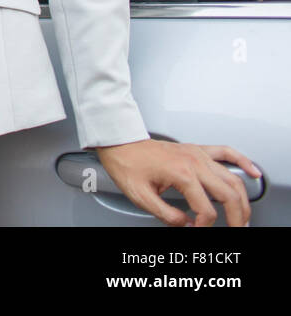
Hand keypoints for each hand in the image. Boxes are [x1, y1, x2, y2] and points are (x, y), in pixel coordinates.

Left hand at [95, 139, 260, 225]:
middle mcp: (194, 162)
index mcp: (181, 174)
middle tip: (235, 230)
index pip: (205, 209)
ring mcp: (198, 154)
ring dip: (243, 199)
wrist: (120, 142)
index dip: (204, 225)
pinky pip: (226, 152)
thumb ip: (167, 215)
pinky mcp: (197, 149)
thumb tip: (187, 224)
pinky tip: (253, 172)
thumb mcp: (141, 196)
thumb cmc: (127, 165)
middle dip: (236, 217)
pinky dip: (243, 161)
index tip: (198, 229)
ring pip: (232, 178)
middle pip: (228, 194)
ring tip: (244, 216)